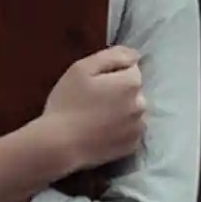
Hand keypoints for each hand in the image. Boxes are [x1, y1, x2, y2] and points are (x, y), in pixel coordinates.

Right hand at [38, 45, 146, 171]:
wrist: (59, 145)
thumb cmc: (67, 103)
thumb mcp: (82, 69)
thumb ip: (113, 56)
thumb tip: (135, 55)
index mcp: (131, 83)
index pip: (131, 68)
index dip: (111, 72)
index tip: (93, 82)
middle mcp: (141, 105)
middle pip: (134, 90)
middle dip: (119, 91)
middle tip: (93, 100)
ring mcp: (138, 128)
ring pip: (133, 111)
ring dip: (121, 110)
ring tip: (97, 118)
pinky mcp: (132, 146)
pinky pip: (130, 130)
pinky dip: (121, 129)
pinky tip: (102, 131)